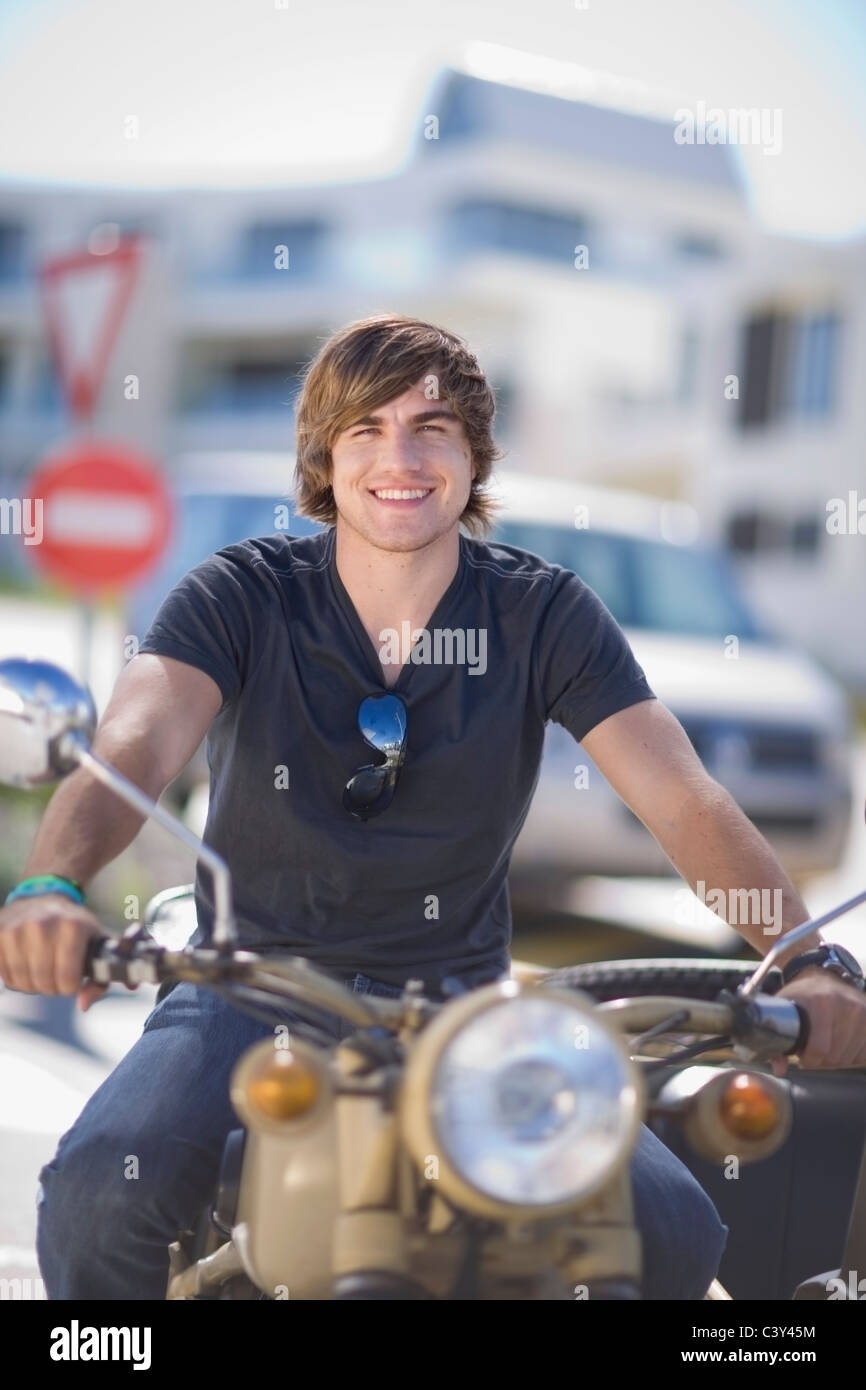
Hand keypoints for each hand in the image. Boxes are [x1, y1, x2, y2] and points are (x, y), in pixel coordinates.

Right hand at [0, 894, 135, 1012]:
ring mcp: (17, 928)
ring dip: (32, 984)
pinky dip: (14, 976)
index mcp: (73, 927)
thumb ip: (100, 979)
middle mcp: (43, 925)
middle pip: (43, 984)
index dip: (70, 987)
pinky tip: (24, 963)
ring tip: (41, 969)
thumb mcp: (97, 945)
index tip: (72, 978)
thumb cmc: (75, 927)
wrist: (45, 897)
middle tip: (56, 976)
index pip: (67, 981)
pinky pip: (3, 974)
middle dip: (51, 988)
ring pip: (21, 982)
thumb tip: (83, 1005)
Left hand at [770, 967, 865, 1075]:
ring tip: (826, 1046)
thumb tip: (779, 1070)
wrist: (826, 976)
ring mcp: (860, 1011)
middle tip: (814, 1052)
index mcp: (819, 1001)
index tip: (803, 1057)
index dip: (809, 1059)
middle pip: (835, 1056)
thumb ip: (778, 1040)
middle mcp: (843, 1004)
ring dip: (837, 1059)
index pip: (819, 1048)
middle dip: (822, 1061)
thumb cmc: (803, 996)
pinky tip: (841, 1044)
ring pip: (850, 1057)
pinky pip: (863, 1054)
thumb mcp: (785, 1009)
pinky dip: (852, 1055)